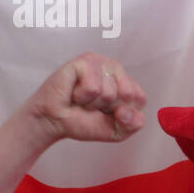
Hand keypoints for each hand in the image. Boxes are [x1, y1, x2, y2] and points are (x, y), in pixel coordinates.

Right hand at [24, 53, 147, 145]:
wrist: (54, 121)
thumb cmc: (83, 121)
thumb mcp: (116, 131)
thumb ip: (133, 124)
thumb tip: (128, 111)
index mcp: (127, 81)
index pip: (139, 99)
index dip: (122, 113)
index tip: (106, 112)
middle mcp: (115, 68)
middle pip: (127, 95)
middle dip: (108, 107)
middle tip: (92, 105)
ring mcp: (100, 62)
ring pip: (109, 92)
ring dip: (92, 103)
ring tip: (82, 99)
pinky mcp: (84, 61)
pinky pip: (93, 87)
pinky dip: (82, 96)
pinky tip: (74, 93)